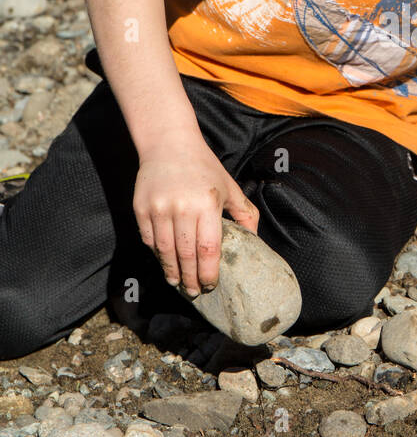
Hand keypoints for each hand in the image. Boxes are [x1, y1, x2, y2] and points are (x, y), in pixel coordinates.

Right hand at [133, 140, 259, 297]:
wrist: (168, 143)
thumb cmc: (204, 167)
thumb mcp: (229, 187)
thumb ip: (244, 214)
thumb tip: (256, 241)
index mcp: (208, 205)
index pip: (208, 250)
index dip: (209, 273)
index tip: (210, 285)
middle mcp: (182, 208)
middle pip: (186, 255)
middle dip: (191, 279)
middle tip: (194, 293)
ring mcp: (159, 208)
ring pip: (165, 252)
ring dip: (171, 271)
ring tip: (178, 283)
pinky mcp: (141, 208)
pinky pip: (149, 239)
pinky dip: (156, 254)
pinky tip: (164, 262)